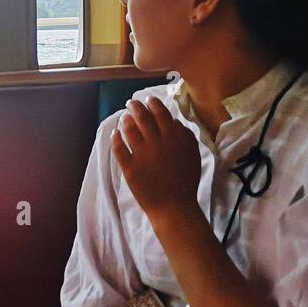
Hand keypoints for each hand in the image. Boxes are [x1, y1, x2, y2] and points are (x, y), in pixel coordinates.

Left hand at [110, 97, 201, 219]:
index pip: (161, 113)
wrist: (173, 206)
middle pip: (142, 117)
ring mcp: (142, 155)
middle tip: (131, 103)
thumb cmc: (186, 181)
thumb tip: (173, 121)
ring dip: (125, 120)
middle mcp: (157, 143)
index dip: (153, 103)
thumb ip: (185, 135)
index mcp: (174, 138)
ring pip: (129, 130)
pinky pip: (118, 148)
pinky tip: (115, 134)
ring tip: (124, 117)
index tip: (148, 100)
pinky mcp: (129, 167)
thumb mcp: (192, 154)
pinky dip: (115, 138)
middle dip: (135, 106)